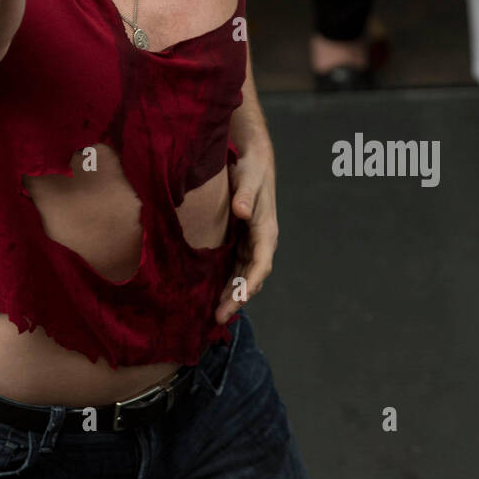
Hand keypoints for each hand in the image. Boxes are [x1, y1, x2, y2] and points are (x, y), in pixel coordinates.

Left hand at [214, 143, 277, 322]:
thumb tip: (242, 212)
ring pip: (242, 275)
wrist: (252, 162)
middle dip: (237, 298)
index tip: (239, 299)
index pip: (261, 264)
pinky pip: (233, 266)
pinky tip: (211, 293)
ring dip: (231, 294)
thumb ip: (245, 196)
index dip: (250, 283)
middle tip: (219, 316)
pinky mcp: (239, 241)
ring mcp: (250, 243)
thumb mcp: (248, 180)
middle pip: (251, 277)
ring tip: (214, 314)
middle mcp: (261, 242)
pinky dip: (226, 281)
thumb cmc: (251, 171)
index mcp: (266, 231)